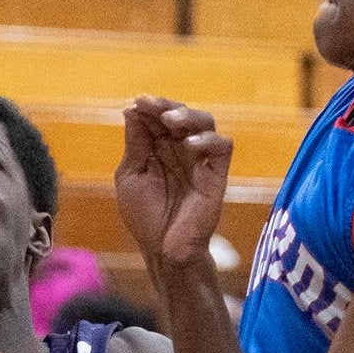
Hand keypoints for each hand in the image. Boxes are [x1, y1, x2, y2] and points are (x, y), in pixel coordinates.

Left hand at [115, 97, 231, 268]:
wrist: (163, 250)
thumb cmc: (145, 216)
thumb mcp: (131, 176)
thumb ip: (136, 144)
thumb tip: (132, 109)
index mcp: (158, 147)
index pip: (157, 118)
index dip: (149, 107)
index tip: (136, 102)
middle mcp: (180, 149)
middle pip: (180, 114)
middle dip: (165, 106)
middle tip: (151, 105)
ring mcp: (199, 160)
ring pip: (205, 122)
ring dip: (188, 115)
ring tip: (170, 120)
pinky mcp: (216, 174)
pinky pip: (222, 147)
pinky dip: (208, 140)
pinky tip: (189, 145)